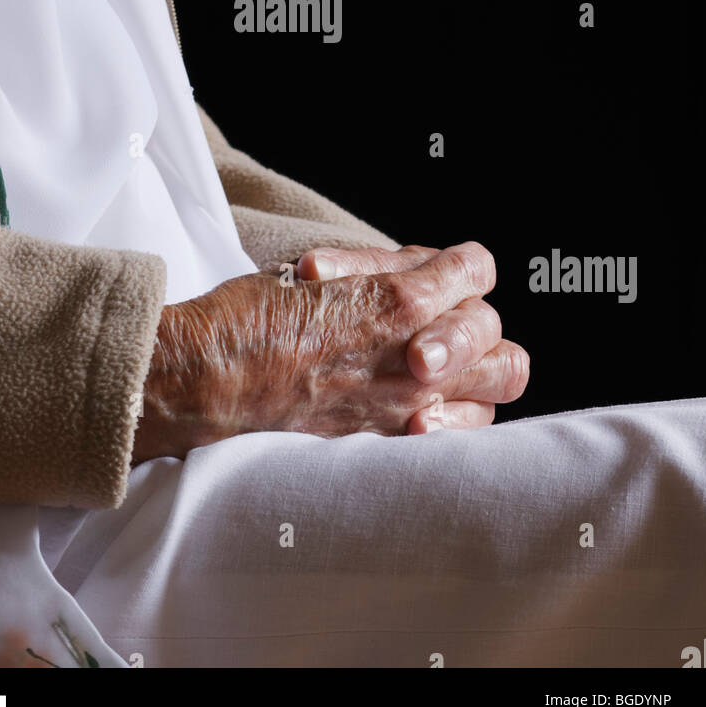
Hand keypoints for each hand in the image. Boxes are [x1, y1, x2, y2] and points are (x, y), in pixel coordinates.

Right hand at [134, 241, 529, 461]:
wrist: (206, 384)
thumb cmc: (247, 319)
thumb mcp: (315, 271)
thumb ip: (376, 271)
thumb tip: (415, 269)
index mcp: (396, 299)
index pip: (475, 270)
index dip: (461, 265)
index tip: (444, 269)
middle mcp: (415, 354)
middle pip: (493, 327)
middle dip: (472, 314)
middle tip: (440, 315)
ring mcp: (408, 404)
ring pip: (499, 381)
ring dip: (481, 364)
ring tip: (448, 361)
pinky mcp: (391, 442)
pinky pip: (462, 430)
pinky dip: (457, 413)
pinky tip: (429, 402)